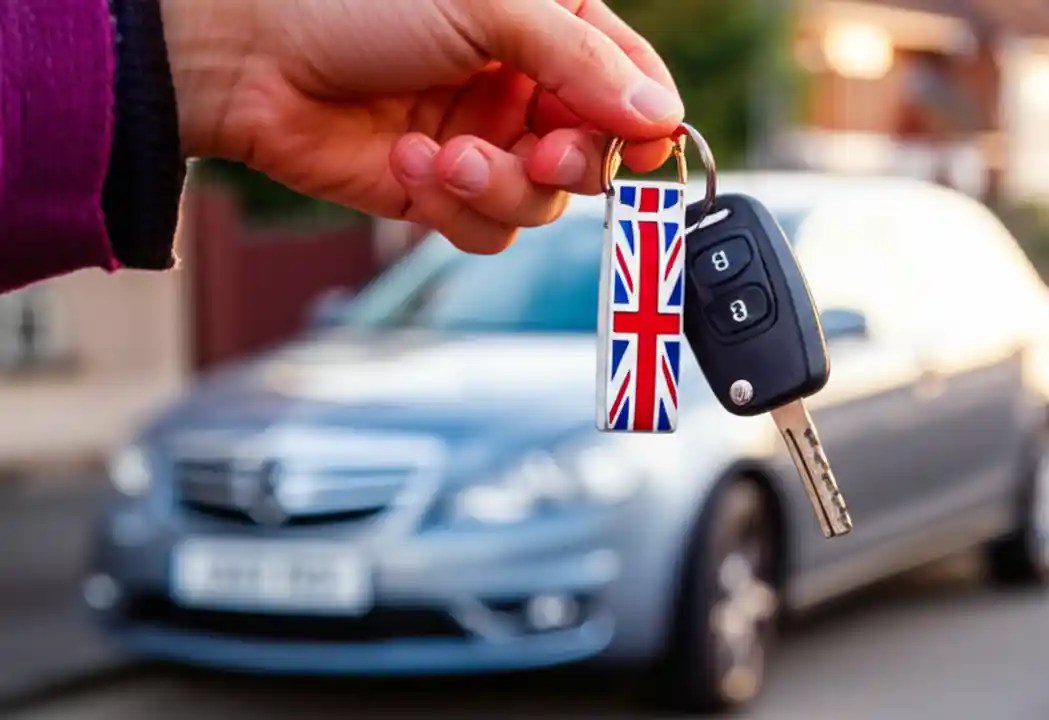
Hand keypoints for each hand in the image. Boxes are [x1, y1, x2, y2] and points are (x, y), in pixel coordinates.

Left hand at [162, 0, 684, 252]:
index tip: (646, 151)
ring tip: (446, 157)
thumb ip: (583, 63)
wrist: (249, 54)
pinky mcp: (442, 192)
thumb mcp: (490, 5)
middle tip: (539, 155)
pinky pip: (487, 230)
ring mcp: (485, 143)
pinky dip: (453, 209)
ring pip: (541, 205)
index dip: (645, 124)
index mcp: (547, 29)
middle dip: (567, 163)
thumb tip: (662, 118)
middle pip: (594, 156)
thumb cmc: (356, 0)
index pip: (630, 85)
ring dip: (498, 189)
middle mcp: (522, 88)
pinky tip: (409, 165)